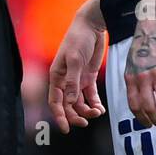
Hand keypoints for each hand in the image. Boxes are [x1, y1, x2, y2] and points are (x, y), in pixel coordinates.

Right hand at [47, 13, 106, 133]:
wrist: (92, 25)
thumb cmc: (78, 38)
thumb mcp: (74, 60)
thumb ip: (73, 82)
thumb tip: (71, 102)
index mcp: (57, 76)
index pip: (55, 101)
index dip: (59, 116)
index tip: (66, 129)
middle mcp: (65, 80)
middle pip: (68, 105)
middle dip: (76, 116)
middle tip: (86, 122)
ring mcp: (77, 79)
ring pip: (79, 103)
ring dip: (87, 110)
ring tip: (97, 112)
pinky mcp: (88, 77)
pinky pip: (90, 96)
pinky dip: (94, 103)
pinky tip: (100, 108)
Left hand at [124, 13, 155, 128]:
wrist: (153, 24)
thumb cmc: (143, 43)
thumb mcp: (131, 62)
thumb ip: (134, 79)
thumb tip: (139, 97)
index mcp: (130, 77)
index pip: (133, 105)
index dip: (141, 118)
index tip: (147, 124)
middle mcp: (142, 77)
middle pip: (148, 107)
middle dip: (155, 121)